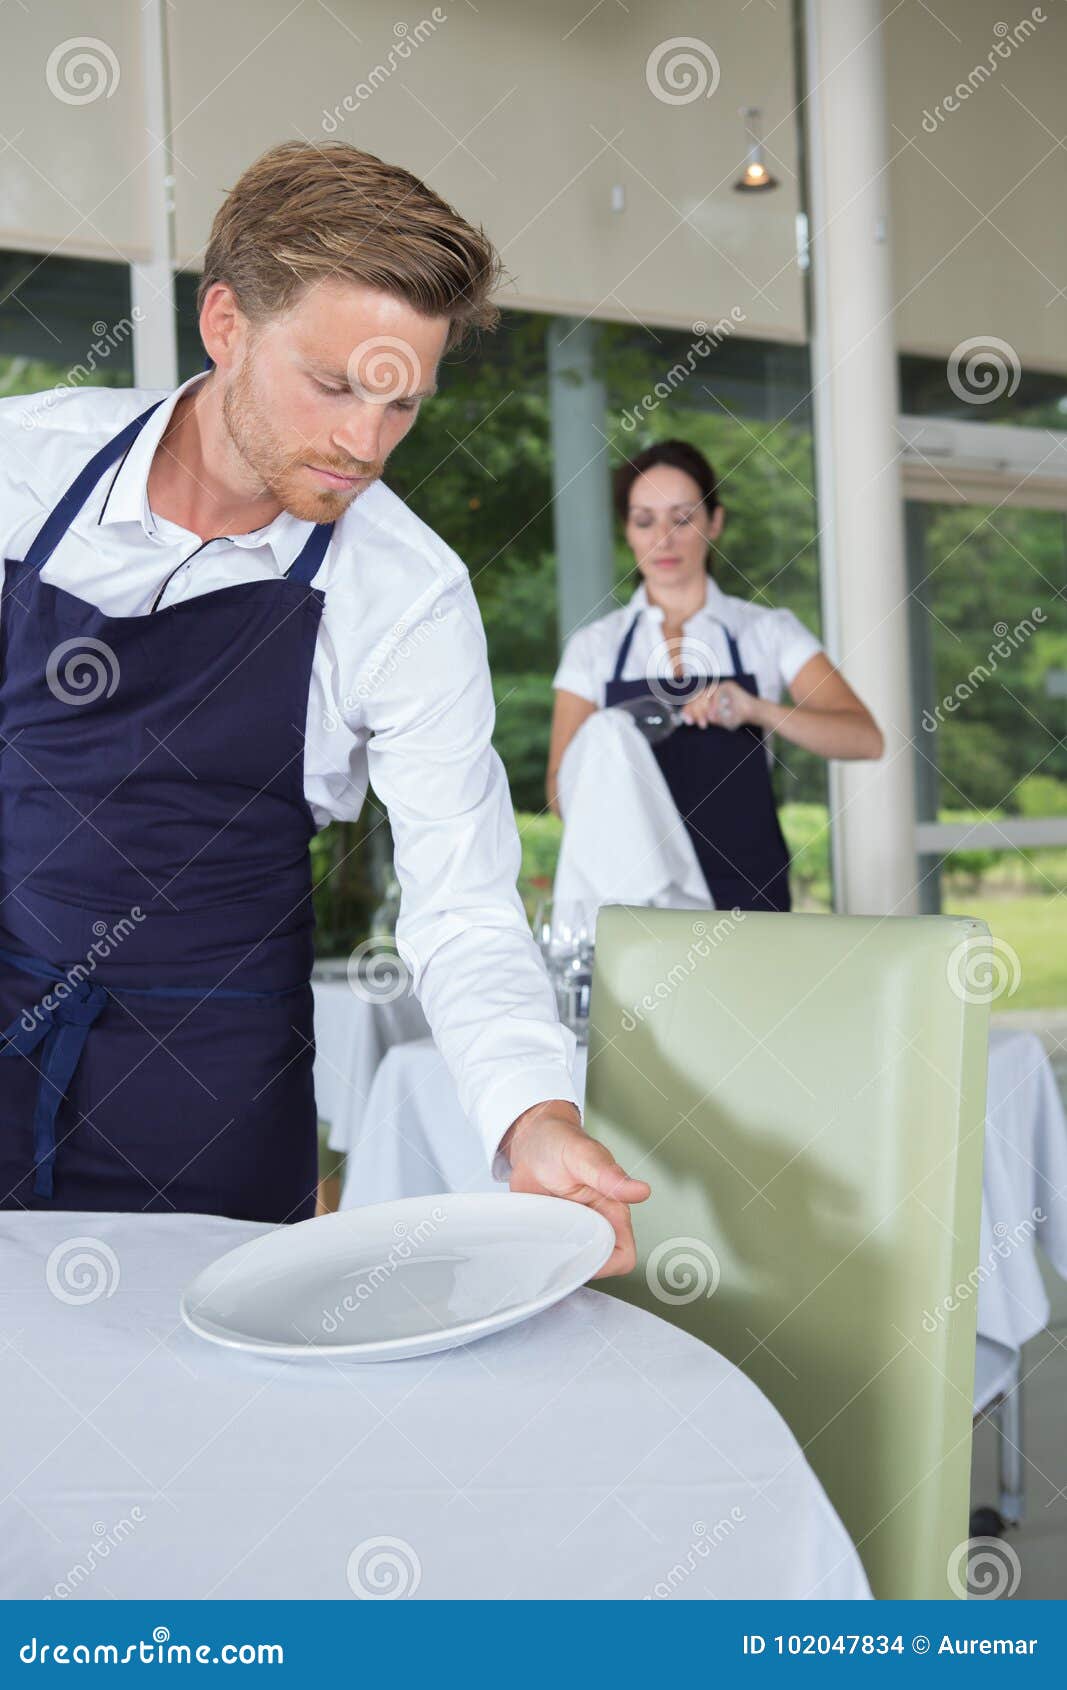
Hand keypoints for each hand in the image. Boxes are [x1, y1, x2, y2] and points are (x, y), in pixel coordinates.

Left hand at [498, 1101, 650, 1277]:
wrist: (530, 1139)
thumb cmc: (561, 1141)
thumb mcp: (583, 1156)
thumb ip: (610, 1177)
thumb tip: (641, 1191)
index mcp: (612, 1210)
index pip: (624, 1254)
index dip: (609, 1263)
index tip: (585, 1255)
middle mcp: (595, 1223)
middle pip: (597, 1264)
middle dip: (578, 1264)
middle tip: (555, 1249)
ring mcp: (573, 1229)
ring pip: (574, 1262)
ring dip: (559, 1260)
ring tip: (542, 1242)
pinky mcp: (553, 1230)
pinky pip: (553, 1254)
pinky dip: (544, 1253)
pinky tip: (532, 1242)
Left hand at [681, 679, 757, 730]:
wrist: (752, 714)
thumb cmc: (735, 716)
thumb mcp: (715, 719)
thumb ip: (702, 717)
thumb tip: (688, 719)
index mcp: (708, 696)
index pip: (695, 701)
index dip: (689, 709)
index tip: (686, 720)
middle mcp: (713, 689)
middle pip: (698, 698)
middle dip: (696, 712)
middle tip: (698, 724)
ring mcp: (720, 686)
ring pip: (705, 696)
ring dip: (704, 711)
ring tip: (706, 721)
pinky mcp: (728, 685)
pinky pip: (716, 694)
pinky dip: (714, 706)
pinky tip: (713, 715)